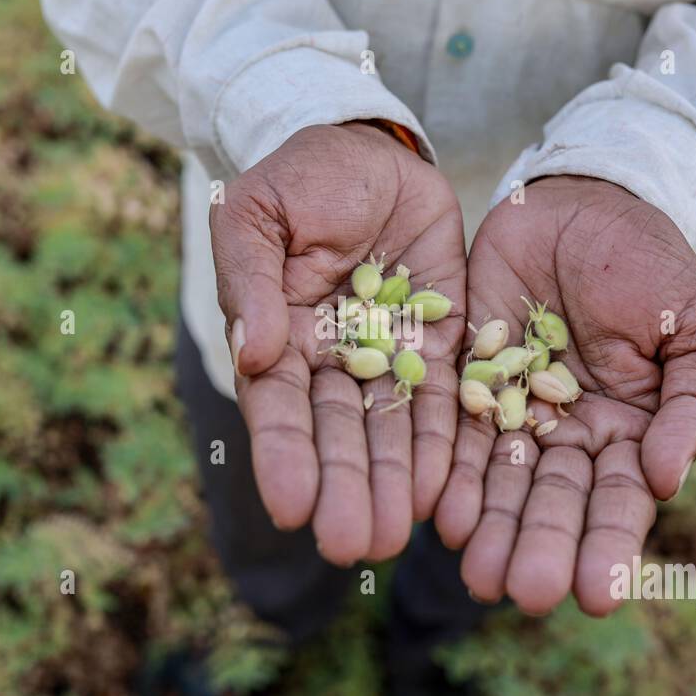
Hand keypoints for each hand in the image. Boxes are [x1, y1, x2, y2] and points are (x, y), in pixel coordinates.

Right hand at [212, 122, 466, 564]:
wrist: (369, 150)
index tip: (292, 508)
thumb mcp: (258, 215)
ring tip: (396, 538)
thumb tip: (255, 352)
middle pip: (338, 435)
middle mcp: (331, 362)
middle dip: (345, 489)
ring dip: (392, 483)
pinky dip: (441, 444)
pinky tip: (443, 490)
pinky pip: (443, 400)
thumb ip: (252, 282)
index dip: (285, 458)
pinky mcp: (440, 343)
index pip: (280, 409)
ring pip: (390, 431)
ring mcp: (388, 357)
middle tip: (354, 545)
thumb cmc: (299, 179)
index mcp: (278, 337)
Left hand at [435, 176, 695, 615]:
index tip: (597, 595)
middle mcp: (572, 436)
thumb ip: (693, 403)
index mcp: (634, 433)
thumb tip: (666, 481)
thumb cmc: (653, 265)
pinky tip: (444, 515)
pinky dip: (454, 476)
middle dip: (541, 548)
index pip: (621, 502)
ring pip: (503, 483)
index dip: (609, 547)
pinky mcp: (470, 382)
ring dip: (493, 531)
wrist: (582, 202)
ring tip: (478, 577)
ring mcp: (518, 411)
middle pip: (554, 503)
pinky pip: (460, 436)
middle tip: (525, 593)